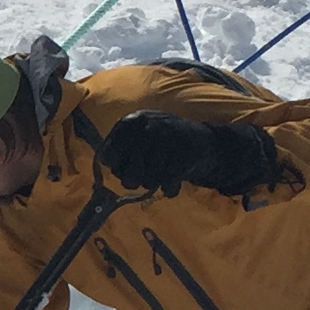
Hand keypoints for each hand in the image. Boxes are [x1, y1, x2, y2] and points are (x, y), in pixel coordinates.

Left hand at [106, 112, 292, 203]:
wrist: (207, 141)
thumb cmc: (167, 142)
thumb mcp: (141, 136)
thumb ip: (122, 147)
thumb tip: (102, 163)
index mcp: (133, 120)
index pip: (109, 156)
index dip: (116, 168)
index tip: (125, 168)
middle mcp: (148, 126)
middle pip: (127, 174)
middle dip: (135, 181)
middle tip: (145, 178)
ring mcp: (167, 139)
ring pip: (147, 180)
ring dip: (154, 184)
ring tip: (161, 176)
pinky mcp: (184, 154)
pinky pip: (167, 183)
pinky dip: (170, 188)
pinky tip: (173, 184)